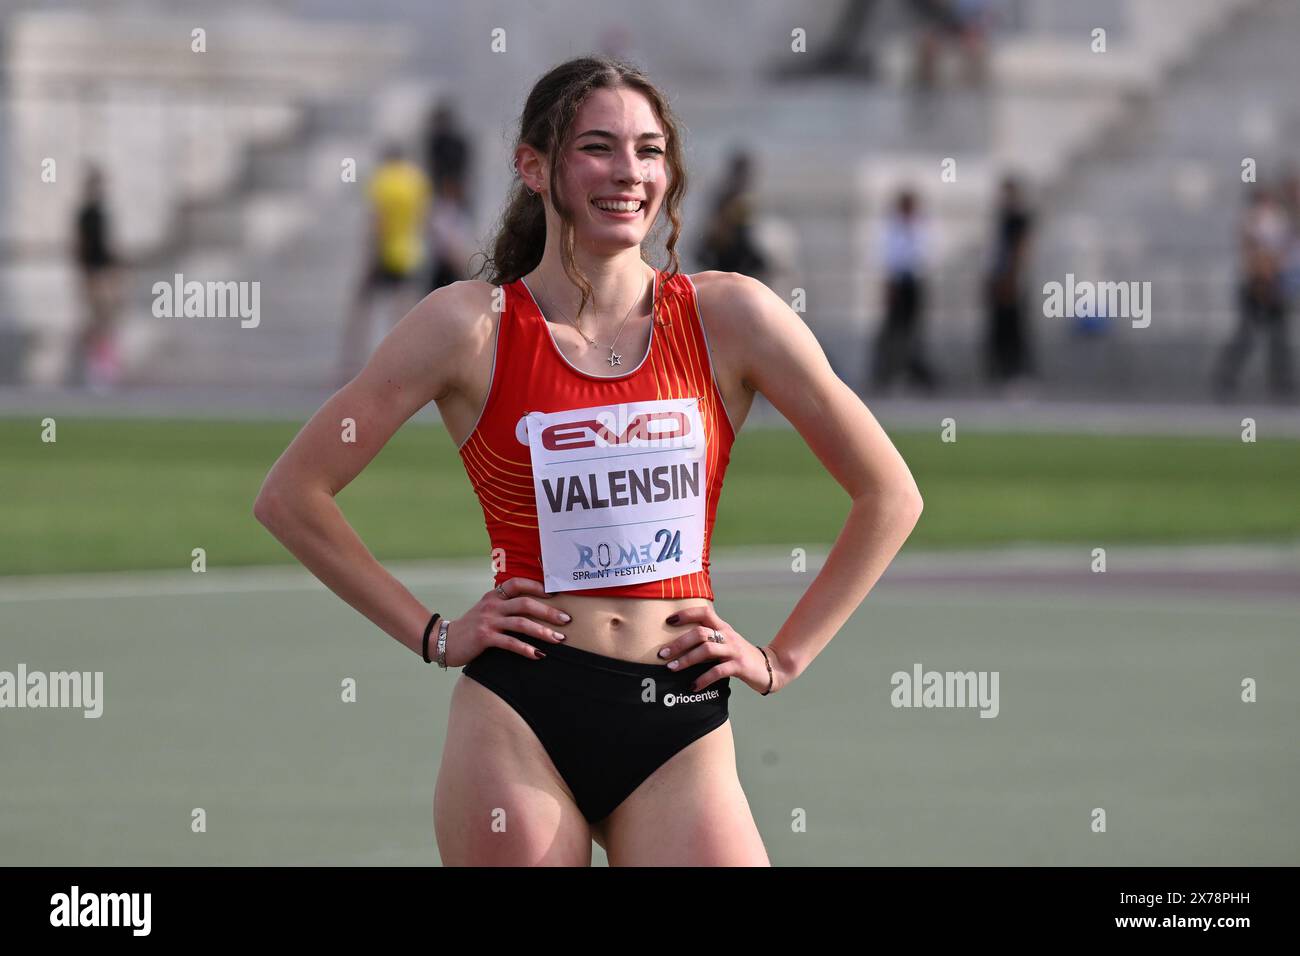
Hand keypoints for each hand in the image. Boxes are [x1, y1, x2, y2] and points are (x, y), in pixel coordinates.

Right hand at [442, 578, 570, 667]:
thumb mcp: (487, 610)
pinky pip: (510, 642)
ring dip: (543, 631)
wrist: (444, 640)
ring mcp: (488, 621)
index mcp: (494, 595)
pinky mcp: (484, 637)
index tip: (556, 593)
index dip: (537, 586)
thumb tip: (534, 607)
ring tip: (558, 639)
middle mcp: (492, 605)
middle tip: (566, 619)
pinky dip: (526, 649)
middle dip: (549, 612)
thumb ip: (505, 606)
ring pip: (521, 623)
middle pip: (525, 603)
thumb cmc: (472, 627)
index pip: (518, 584)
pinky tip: (538, 655)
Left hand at [658, 605, 781, 694]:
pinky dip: (703, 679)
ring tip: (672, 669)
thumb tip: (678, 644)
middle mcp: (728, 636)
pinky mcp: (739, 666)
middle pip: (700, 633)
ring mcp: (734, 650)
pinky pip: (718, 671)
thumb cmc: (740, 656)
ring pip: (706, 650)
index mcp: (723, 627)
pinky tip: (693, 686)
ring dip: (686, 660)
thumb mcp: (725, 643)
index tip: (668, 621)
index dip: (686, 614)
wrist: (770, 667)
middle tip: (662, 654)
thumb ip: (707, 640)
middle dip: (678, 643)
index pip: (704, 612)